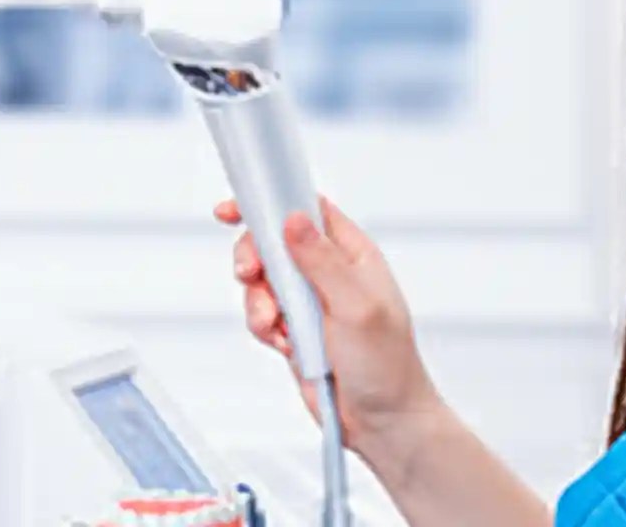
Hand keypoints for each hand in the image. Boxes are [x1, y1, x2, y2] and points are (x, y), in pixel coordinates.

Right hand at [215, 195, 442, 452]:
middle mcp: (331, 273)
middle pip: (275, 243)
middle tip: (251, 275)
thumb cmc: (387, 365)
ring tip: (277, 326)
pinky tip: (283, 344)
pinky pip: (263, 315)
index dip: (273, 203)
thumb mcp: (356, 307)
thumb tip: (295, 219)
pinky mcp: (297, 330)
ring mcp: (312, 302)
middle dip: (256, 259)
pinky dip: (263, 328)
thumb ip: (323, 261)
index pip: (310, 210)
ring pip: (264, 281)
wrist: (381, 422)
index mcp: (354, 255)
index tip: (238, 208)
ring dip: (259, 303)